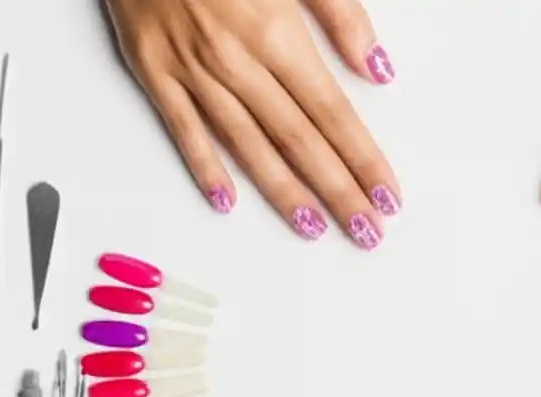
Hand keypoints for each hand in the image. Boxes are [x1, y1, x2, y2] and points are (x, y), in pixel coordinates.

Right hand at [106, 0, 399, 248]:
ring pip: (246, 144)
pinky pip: (183, 129)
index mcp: (276, 31)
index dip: (362, 158)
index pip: (332, 112)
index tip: (386, 195)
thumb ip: (339, 14)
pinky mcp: (154, 70)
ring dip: (282, 192)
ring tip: (312, 227)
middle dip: (336, 190)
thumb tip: (376, 66)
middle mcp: (236, 59)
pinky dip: (205, 167)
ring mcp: (192, 69)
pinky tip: (227, 201)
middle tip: (364, 231)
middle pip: (297, 139)